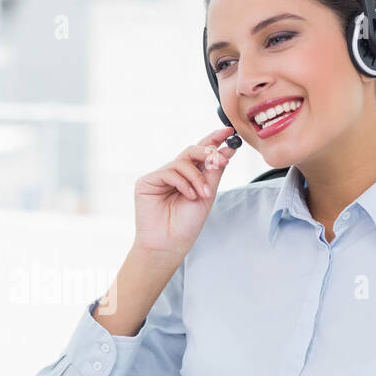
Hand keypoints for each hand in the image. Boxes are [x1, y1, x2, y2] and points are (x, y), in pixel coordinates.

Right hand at [132, 126, 238, 257]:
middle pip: (192, 150)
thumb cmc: (187, 224)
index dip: (213, 139)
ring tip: (202, 195)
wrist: (170, 244)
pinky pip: (170, 171)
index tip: (229, 132)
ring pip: (183, 161)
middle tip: (223, 160)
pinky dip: (183, 183)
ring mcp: (160, 177)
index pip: (201, 153)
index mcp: (189, 177)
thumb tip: (226, 149)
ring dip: (197, 177)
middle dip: (209, 152)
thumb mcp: (207, 195)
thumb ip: (214, 172)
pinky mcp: (147, 181)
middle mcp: (174, 174)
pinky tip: (188, 196)